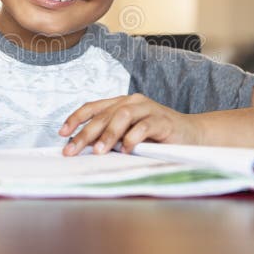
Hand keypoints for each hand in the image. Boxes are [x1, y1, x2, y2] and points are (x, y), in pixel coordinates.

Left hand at [59, 93, 199, 155]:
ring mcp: (148, 109)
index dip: (75, 119)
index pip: (93, 107)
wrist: (191, 135)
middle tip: (72, 150)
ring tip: (98, 151)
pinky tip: (127, 150)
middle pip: (104, 115)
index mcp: (121, 103)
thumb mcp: (128, 135)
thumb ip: (110, 137)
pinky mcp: (163, 120)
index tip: (62, 133)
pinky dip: (133, 138)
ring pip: (122, 116)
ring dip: (108, 134)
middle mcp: (132, 102)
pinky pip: (144, 126)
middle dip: (85, 133)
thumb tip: (83, 149)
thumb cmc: (156, 137)